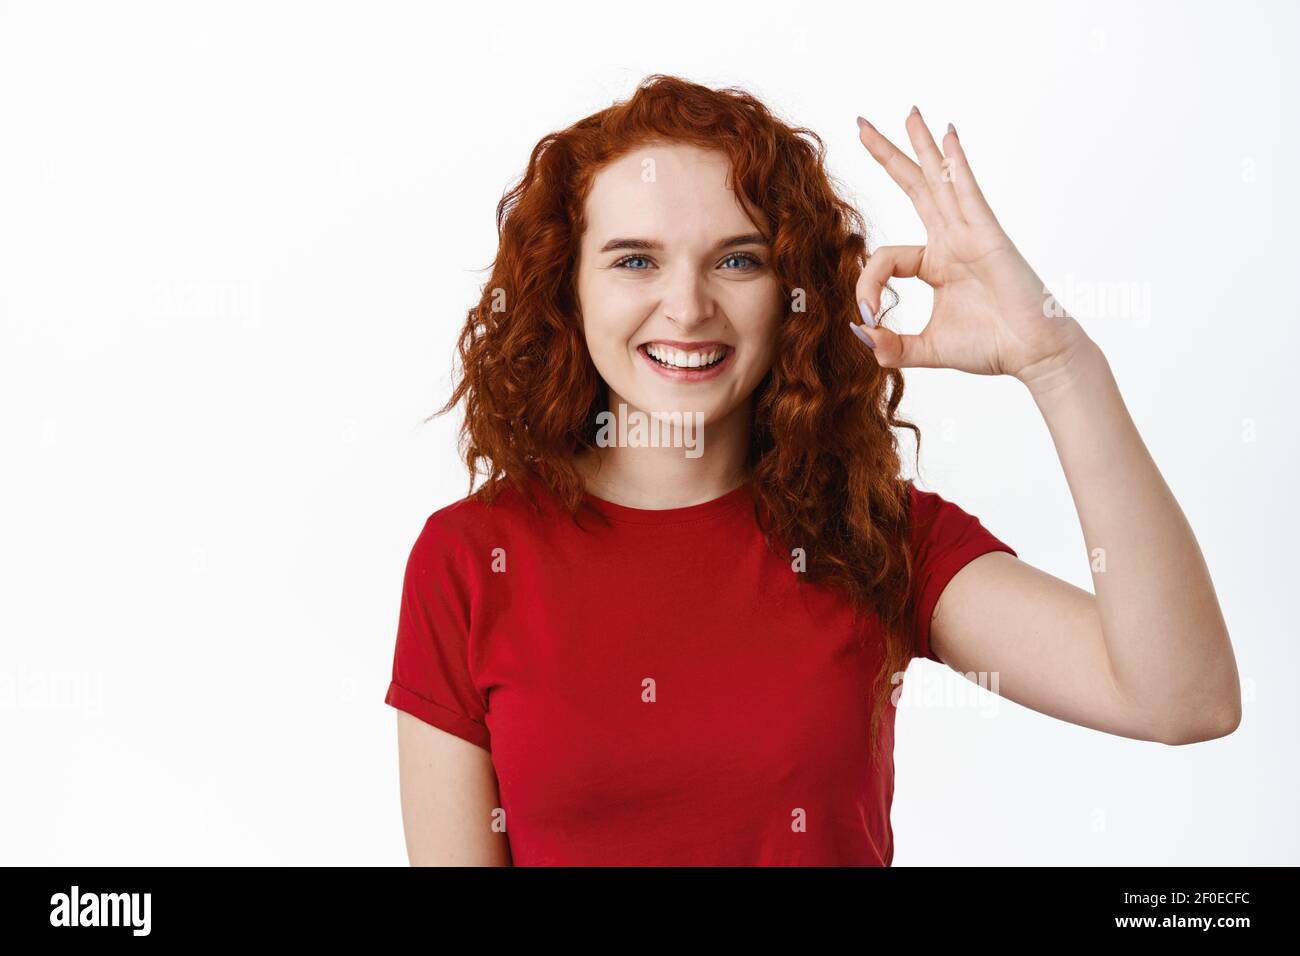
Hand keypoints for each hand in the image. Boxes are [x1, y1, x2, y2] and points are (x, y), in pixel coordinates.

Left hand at [851, 107, 1089, 385]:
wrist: (1033, 353)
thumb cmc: (991, 346)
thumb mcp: (926, 349)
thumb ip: (892, 345)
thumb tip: (860, 338)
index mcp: (936, 263)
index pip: (885, 257)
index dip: (866, 283)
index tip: (866, 313)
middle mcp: (952, 240)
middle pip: (914, 187)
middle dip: (888, 155)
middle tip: (861, 124)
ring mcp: (970, 233)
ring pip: (939, 180)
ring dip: (922, 145)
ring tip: (909, 112)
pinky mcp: (988, 235)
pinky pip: (967, 192)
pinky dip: (957, 164)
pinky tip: (948, 135)